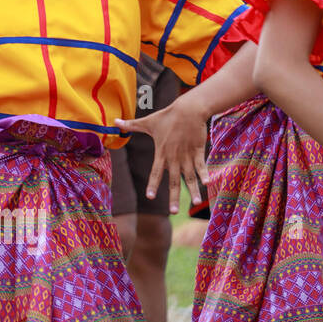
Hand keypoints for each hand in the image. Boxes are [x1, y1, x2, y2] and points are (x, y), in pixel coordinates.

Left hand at [115, 99, 207, 214]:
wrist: (188, 109)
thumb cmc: (167, 116)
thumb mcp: (147, 122)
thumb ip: (131, 125)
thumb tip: (114, 121)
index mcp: (162, 153)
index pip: (156, 173)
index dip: (153, 185)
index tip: (150, 197)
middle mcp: (174, 158)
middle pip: (174, 181)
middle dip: (174, 197)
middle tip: (174, 212)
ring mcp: (187, 155)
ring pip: (190, 176)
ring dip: (193, 190)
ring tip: (196, 202)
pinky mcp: (198, 151)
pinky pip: (202, 165)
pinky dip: (205, 174)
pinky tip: (208, 184)